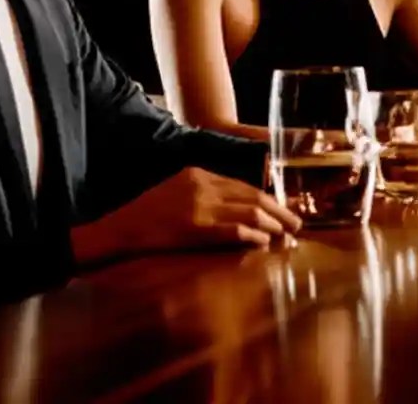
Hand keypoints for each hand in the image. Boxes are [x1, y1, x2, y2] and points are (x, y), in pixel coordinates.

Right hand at [71, 167, 302, 263]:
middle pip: (252, 196)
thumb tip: (238, 208)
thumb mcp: (175, 191)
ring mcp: (200, 207)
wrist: (120, 229)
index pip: (242, 185)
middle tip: (296, 224)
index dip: (267, 199)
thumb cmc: (146, 215)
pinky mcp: (197, 228)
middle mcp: (202, 186)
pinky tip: (264, 244)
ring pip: (250, 213)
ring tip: (286, 236)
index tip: (282, 210)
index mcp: (197, 174)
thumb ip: (203, 193)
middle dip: (279, 211)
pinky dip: (254, 237)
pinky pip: (235, 231)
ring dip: (272, 225)